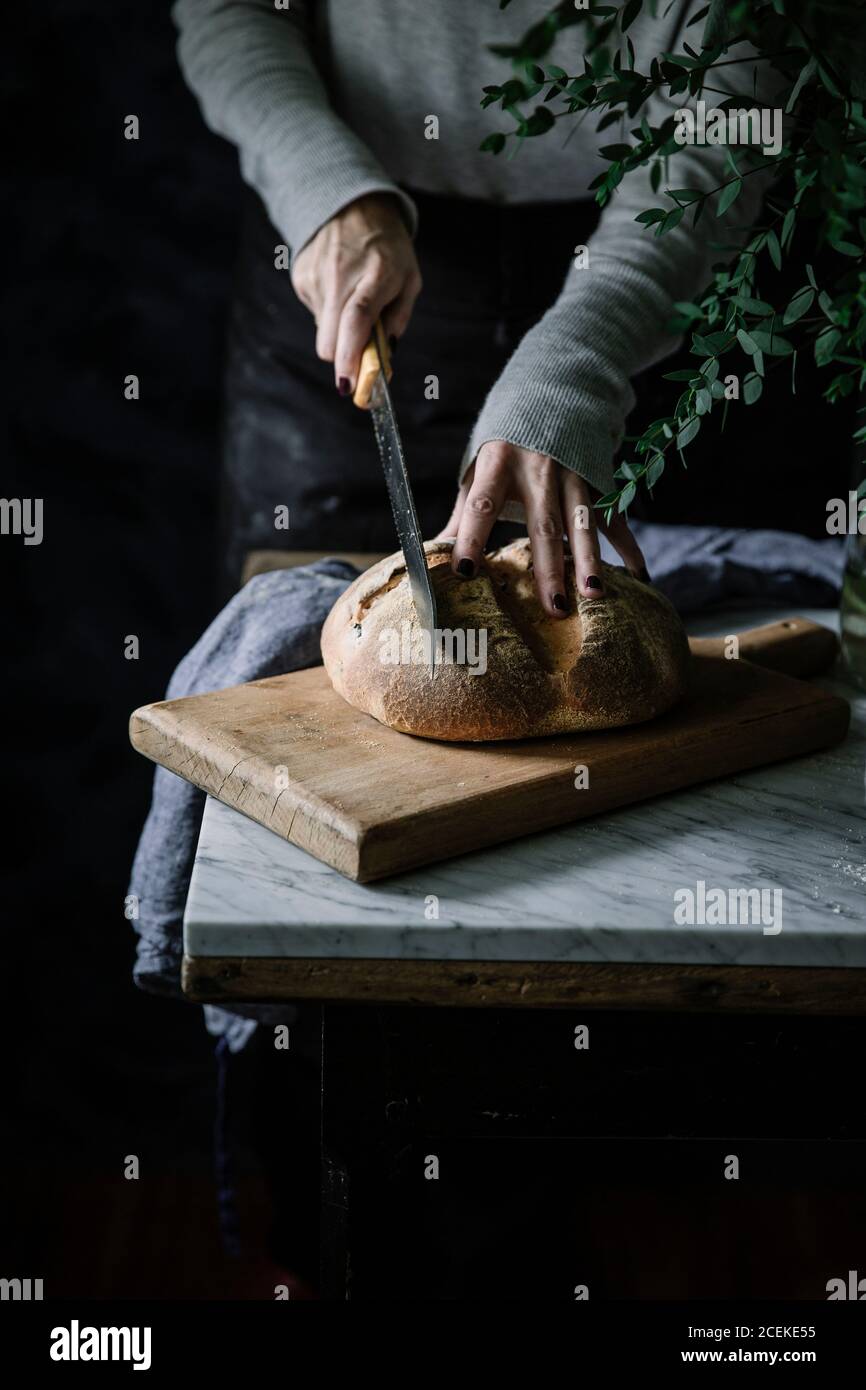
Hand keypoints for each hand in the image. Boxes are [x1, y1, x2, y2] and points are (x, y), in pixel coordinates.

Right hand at [291, 193, 421, 394]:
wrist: (349, 203)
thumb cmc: (387, 246)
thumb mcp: (409, 277)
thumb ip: (399, 318)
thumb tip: (384, 356)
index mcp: (375, 274)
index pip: (357, 319)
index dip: (351, 355)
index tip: (349, 384)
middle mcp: (340, 276)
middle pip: (330, 341)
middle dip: (344, 358)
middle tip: (360, 355)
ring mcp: (316, 277)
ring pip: (323, 333)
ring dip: (339, 330)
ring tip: (353, 299)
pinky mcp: (301, 279)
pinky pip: (316, 315)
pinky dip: (329, 313)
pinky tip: (339, 288)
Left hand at [436, 442, 648, 618]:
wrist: (552, 394)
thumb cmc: (506, 443)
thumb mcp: (479, 469)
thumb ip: (463, 512)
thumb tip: (432, 551)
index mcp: (499, 463)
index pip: (481, 505)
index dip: (471, 536)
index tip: (463, 571)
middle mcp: (539, 468)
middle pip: (543, 525)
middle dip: (549, 568)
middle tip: (553, 607)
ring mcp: (574, 473)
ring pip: (583, 523)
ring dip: (589, 560)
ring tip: (594, 594)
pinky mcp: (599, 479)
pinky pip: (616, 517)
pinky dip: (628, 548)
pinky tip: (638, 577)